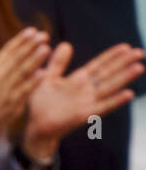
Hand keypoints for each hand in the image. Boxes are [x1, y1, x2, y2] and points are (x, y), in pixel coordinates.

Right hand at [0, 28, 49, 152]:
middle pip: (17, 59)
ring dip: (34, 60)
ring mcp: (8, 89)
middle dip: (30, 46)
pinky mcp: (15, 102)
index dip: (20, 40)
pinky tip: (44, 73)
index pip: (8, 51)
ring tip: (46, 48)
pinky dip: (33, 82)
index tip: (32, 30)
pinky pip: (25, 90)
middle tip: (43, 35)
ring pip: (22, 72)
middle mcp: (0, 77)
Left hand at [22, 42, 143, 159]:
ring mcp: (88, 102)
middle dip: (124, 63)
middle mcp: (86, 90)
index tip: (126, 46)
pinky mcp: (85, 114)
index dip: (112, 56)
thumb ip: (58, 62)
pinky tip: (129, 94)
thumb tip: (67, 44)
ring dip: (124, 77)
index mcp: (78, 80)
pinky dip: (116, 100)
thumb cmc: (40, 103)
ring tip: (139, 67)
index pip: (99, 65)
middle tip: (139, 52)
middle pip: (108, 73)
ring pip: (110, 87)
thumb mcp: (48, 77)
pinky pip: (103, 106)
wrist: (35, 125)